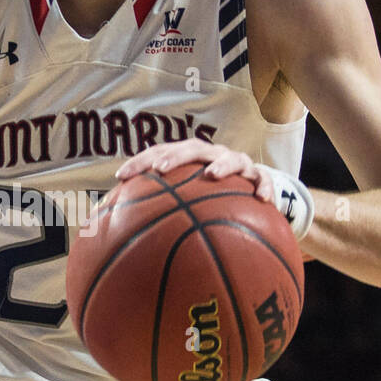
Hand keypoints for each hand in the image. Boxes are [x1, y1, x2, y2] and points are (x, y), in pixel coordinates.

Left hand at [116, 140, 314, 241]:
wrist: (249, 188)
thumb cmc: (207, 197)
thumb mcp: (182, 201)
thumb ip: (155, 213)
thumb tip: (117, 232)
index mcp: (188, 158)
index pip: (160, 153)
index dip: (140, 162)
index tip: (121, 176)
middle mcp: (212, 156)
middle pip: (193, 148)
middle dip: (175, 156)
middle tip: (160, 168)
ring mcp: (237, 163)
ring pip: (232, 159)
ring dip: (222, 165)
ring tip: (213, 175)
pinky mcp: (258, 176)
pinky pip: (263, 180)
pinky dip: (263, 187)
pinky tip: (262, 200)